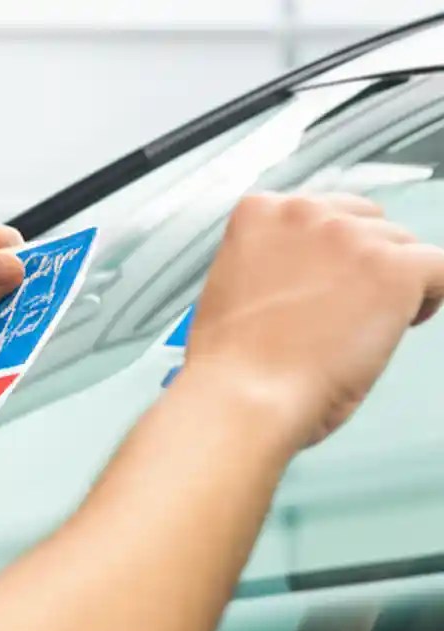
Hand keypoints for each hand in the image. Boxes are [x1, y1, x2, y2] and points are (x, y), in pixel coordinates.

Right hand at [183, 193, 443, 445]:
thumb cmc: (233, 360)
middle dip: (364, 264)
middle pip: (367, 222)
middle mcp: (305, 212)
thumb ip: (274, 260)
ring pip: (404, 246)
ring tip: (368, 327)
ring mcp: (351, 237)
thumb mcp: (238, 284)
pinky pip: (440, 269)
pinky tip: (403, 323)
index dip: (331, 252)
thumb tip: (314, 273)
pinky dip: (430, 296)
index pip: (322, 211)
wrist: (242, 393)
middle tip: (349, 310)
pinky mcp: (394, 268)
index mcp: (260, 212)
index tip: (327, 283)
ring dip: (395, 283)